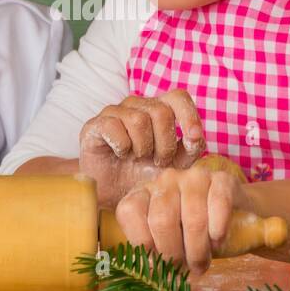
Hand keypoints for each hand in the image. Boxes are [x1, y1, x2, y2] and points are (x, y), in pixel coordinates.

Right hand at [79, 90, 206, 206]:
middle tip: (158, 161)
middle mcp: (137, 105)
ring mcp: (114, 112)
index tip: (193, 138)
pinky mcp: (95, 124)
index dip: (189, 115)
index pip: (178, 97)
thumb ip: (190, 149)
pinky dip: (121, 148)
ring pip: (139, 120)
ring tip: (138, 158)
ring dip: (143, 147)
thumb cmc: (144, 174)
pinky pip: (115, 128)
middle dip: (165, 144)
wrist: (114, 193)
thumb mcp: (175, 165)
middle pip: (161, 112)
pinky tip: (119, 154)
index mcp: (159, 109)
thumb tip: (195, 136)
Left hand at [113, 163, 248, 275]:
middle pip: (162, 219)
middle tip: (182, 271)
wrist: (235, 217)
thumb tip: (150, 275)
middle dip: (173, 254)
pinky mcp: (223, 178)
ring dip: (198, 250)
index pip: (130, 211)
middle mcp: (166, 179)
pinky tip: (217, 241)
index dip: (142, 243)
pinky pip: (219, 204)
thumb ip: (154, 252)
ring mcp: (194, 176)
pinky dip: (218, 230)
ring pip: (193, 218)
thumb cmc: (192, 234)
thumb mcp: (166, 241)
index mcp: (144, 193)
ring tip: (201, 265)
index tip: (157, 264)